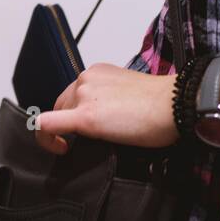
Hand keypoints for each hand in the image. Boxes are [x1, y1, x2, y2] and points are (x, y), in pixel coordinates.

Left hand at [34, 63, 178, 154]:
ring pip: (57, 115)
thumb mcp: (128, 91)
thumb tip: (104, 116)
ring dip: (63, 132)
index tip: (77, 127)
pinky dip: (45, 138)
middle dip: (66, 123)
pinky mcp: (85, 117)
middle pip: (62, 104)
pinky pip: (48, 124)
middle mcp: (86, 79)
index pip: (73, 93)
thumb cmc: (162, 103)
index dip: (70, 112)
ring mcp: (84, 97)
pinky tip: (57, 148)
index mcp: (97, 72)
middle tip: (78, 142)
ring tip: (74, 148)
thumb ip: (110, 98)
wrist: (174, 104)